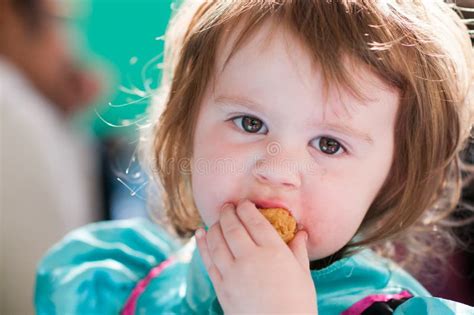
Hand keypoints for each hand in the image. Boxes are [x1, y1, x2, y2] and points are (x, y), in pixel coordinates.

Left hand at [196, 200, 317, 313]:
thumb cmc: (297, 304)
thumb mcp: (303, 274)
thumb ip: (298, 249)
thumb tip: (301, 230)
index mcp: (273, 252)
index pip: (255, 222)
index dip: (247, 208)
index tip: (244, 203)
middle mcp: (250, 259)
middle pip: (233, 228)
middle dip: (228, 213)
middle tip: (227, 206)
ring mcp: (233, 274)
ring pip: (217, 241)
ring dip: (214, 226)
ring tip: (216, 219)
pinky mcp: (221, 288)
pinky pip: (208, 261)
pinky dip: (202, 245)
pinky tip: (199, 234)